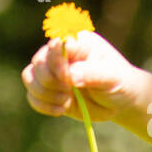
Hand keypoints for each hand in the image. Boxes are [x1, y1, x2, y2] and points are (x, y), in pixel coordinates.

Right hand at [22, 30, 147, 124]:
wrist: (121, 101)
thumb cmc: (120, 83)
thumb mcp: (112, 77)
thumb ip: (93, 74)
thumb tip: (70, 75)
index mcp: (78, 42)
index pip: (56, 44)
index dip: (56, 61)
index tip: (67, 78)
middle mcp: (60, 54)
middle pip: (38, 62)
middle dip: (51, 81)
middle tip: (70, 91)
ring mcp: (52, 71)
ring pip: (29, 77)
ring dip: (45, 93)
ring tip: (66, 101)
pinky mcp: (48, 90)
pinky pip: (32, 96)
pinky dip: (43, 105)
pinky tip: (62, 109)